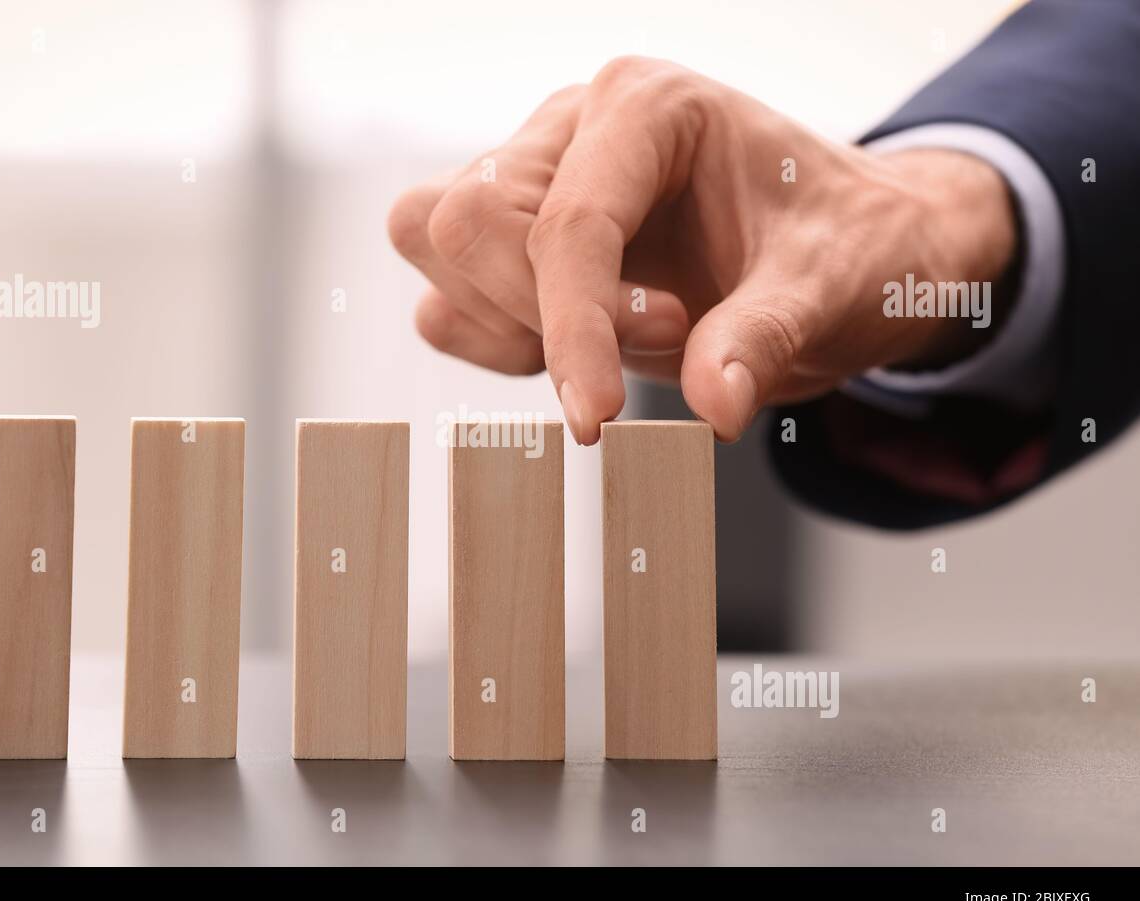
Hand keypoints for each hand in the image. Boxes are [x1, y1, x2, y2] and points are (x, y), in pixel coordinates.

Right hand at [388, 56, 1016, 442]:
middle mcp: (573, 128)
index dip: (573, 326)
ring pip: (434, 245)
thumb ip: (764, 339)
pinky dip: (495, 341)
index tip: (600, 413)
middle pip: (467, 219)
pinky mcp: (515, 238)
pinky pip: (448, 295)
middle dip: (536, 314)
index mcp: (648, 107)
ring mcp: (534, 178)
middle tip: (650, 348)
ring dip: (507, 325)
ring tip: (617, 348)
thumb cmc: (840, 244)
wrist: (845, 251)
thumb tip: (712, 406)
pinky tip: (580, 352)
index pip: (568, 219)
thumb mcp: (828, 287)